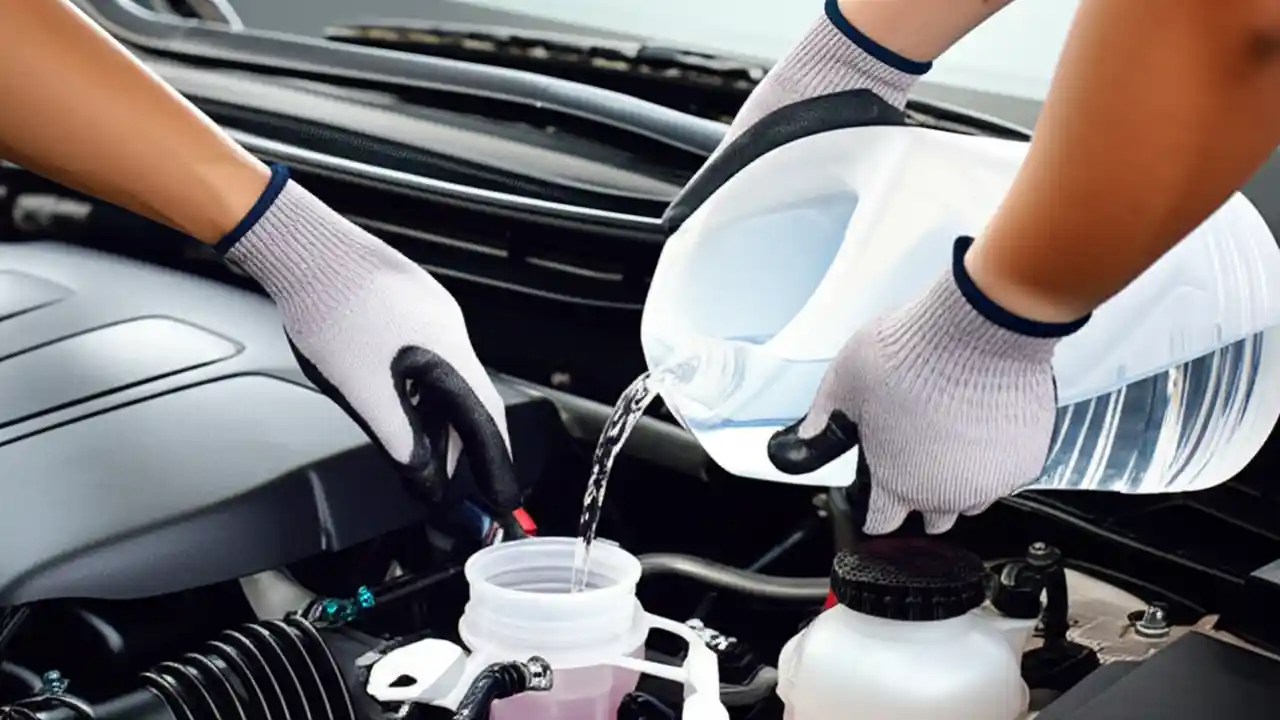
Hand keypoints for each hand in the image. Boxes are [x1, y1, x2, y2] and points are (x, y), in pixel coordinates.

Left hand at [219, 166, 518, 511]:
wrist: (304, 246)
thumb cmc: (328, 309)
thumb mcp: (361, 391)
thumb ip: (398, 439)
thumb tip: (423, 479)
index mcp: (445, 353)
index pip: (484, 420)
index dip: (495, 462)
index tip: (502, 495)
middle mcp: (449, 329)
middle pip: (473, 399)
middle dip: (472, 447)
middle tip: (473, 483)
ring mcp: (431, 313)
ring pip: (449, 378)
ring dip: (444, 420)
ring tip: (432, 455)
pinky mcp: (410, 303)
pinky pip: (431, 357)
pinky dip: (427, 392)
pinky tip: (406, 404)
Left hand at [767, 237, 1085, 534]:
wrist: (983, 326)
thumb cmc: (914, 352)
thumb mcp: (844, 385)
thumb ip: (820, 425)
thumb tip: (794, 448)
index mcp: (898, 484)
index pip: (882, 524)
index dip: (875, 509)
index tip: (877, 496)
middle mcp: (947, 493)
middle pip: (931, 518)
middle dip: (919, 497)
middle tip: (914, 457)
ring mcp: (991, 480)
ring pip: (972, 499)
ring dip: (959, 481)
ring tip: (948, 439)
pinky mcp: (1025, 460)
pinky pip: (1005, 473)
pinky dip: (994, 459)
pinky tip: (981, 426)